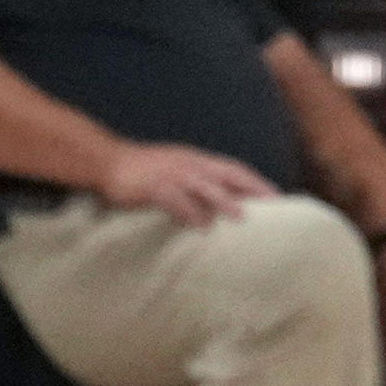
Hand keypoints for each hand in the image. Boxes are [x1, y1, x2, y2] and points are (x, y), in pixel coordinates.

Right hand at [96, 139, 275, 225]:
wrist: (108, 161)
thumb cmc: (145, 169)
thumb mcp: (177, 170)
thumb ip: (198, 185)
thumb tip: (218, 207)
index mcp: (197, 160)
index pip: (234, 168)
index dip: (255, 181)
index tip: (276, 195)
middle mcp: (189, 164)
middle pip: (227, 174)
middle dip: (251, 188)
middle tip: (271, 204)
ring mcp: (171, 174)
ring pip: (204, 186)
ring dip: (223, 201)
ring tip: (240, 216)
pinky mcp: (152, 186)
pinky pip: (174, 199)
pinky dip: (188, 212)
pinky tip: (198, 225)